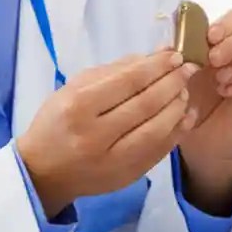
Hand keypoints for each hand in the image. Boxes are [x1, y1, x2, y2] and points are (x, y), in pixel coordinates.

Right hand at [16, 51, 199, 214]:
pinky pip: (160, 151)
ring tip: (185, 91)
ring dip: (178, 106)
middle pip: (146, 104)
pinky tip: (185, 115)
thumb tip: (154, 56)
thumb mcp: (73, 88)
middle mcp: (96, 135)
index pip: (128, 82)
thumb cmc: (57, 122)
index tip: (175, 55)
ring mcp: (113, 160)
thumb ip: (114, 71)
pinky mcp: (127, 176)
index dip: (156, 66)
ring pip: (157, 129)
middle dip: (173, 82)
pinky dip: (177, 131)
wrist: (43, 173)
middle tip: (188, 69)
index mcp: (79, 107)